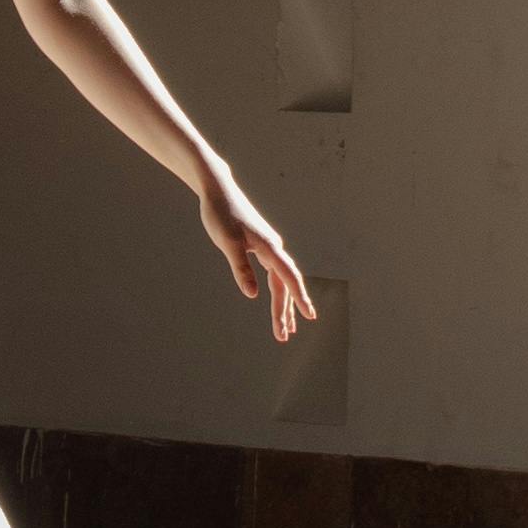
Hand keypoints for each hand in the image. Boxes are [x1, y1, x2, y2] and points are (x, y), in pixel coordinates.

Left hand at [202, 186, 313, 345]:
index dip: (299, 298)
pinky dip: (276, 290)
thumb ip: (241, 269)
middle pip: (285, 285)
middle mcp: (274, 248)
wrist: (217, 190)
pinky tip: (277, 300)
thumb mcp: (228, 244)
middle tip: (285, 337)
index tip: (309, 316)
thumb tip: (252, 295)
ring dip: (282, 304)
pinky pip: (273, 274)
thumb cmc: (221, 214)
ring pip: (280, 281)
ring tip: (285, 329)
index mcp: (270, 248)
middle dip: (286, 311)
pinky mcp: (261, 246)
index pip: (289, 277)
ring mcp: (268, 247)